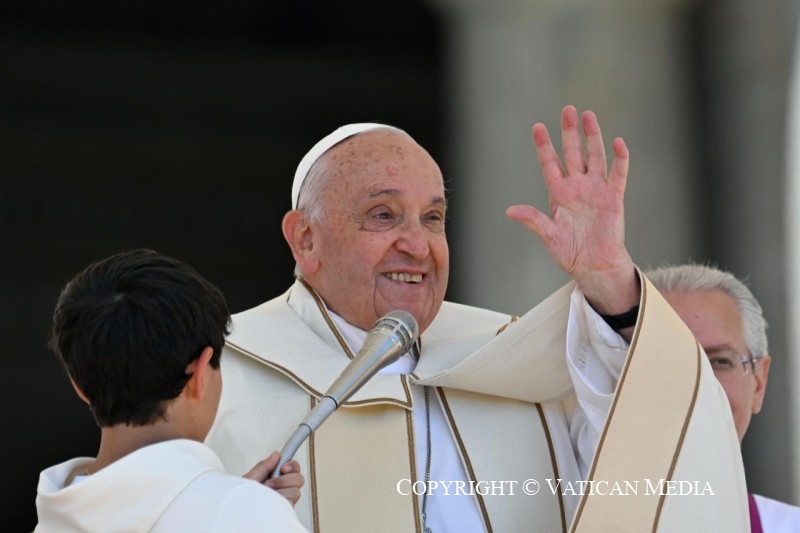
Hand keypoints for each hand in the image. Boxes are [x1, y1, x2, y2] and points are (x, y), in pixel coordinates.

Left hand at [243, 451, 303, 506]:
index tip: (283, 468)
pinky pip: (290, 502)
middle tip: (270, 483)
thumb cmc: (241, 498)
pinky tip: (270, 503)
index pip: (294, 468)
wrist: (238, 512)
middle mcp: (282, 489)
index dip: (292, 466)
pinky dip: (279, 501)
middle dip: (284, 480)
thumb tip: (276, 454)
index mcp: (274, 478)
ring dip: (280, 491)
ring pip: (296, 491)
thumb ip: (263, 466)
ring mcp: (283, 501)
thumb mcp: (250, 479)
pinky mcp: (284, 510)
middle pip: (299, 478)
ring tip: (266, 495)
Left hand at [506, 105, 638, 315]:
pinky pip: (618, 175)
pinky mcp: (613, 198)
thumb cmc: (570, 252)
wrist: (594, 266)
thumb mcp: (548, 235)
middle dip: (570, 132)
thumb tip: (509, 211)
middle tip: (567, 110)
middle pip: (573, 153)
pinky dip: (619, 159)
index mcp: (559, 193)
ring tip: (589, 116)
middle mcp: (577, 187)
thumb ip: (532, 220)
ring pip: (595, 157)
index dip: (544, 146)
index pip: (550, 164)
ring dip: (593, 137)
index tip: (538, 127)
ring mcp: (596, 190)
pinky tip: (618, 143)